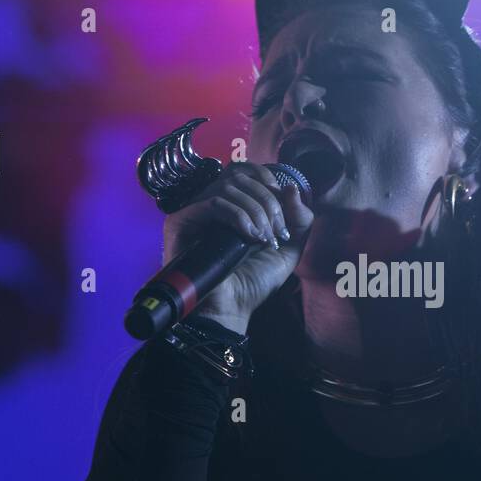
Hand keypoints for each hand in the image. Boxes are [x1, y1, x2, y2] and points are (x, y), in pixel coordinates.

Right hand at [160, 161, 313, 333]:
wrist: (229, 309)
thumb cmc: (253, 282)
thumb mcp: (289, 249)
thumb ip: (299, 219)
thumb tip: (291, 188)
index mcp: (233, 203)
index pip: (250, 171)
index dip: (272, 185)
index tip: (285, 219)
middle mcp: (211, 202)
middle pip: (242, 175)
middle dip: (269, 202)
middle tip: (278, 233)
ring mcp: (195, 210)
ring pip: (230, 186)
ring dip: (257, 211)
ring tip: (265, 240)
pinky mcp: (181, 220)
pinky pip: (215, 202)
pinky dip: (239, 216)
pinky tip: (250, 238)